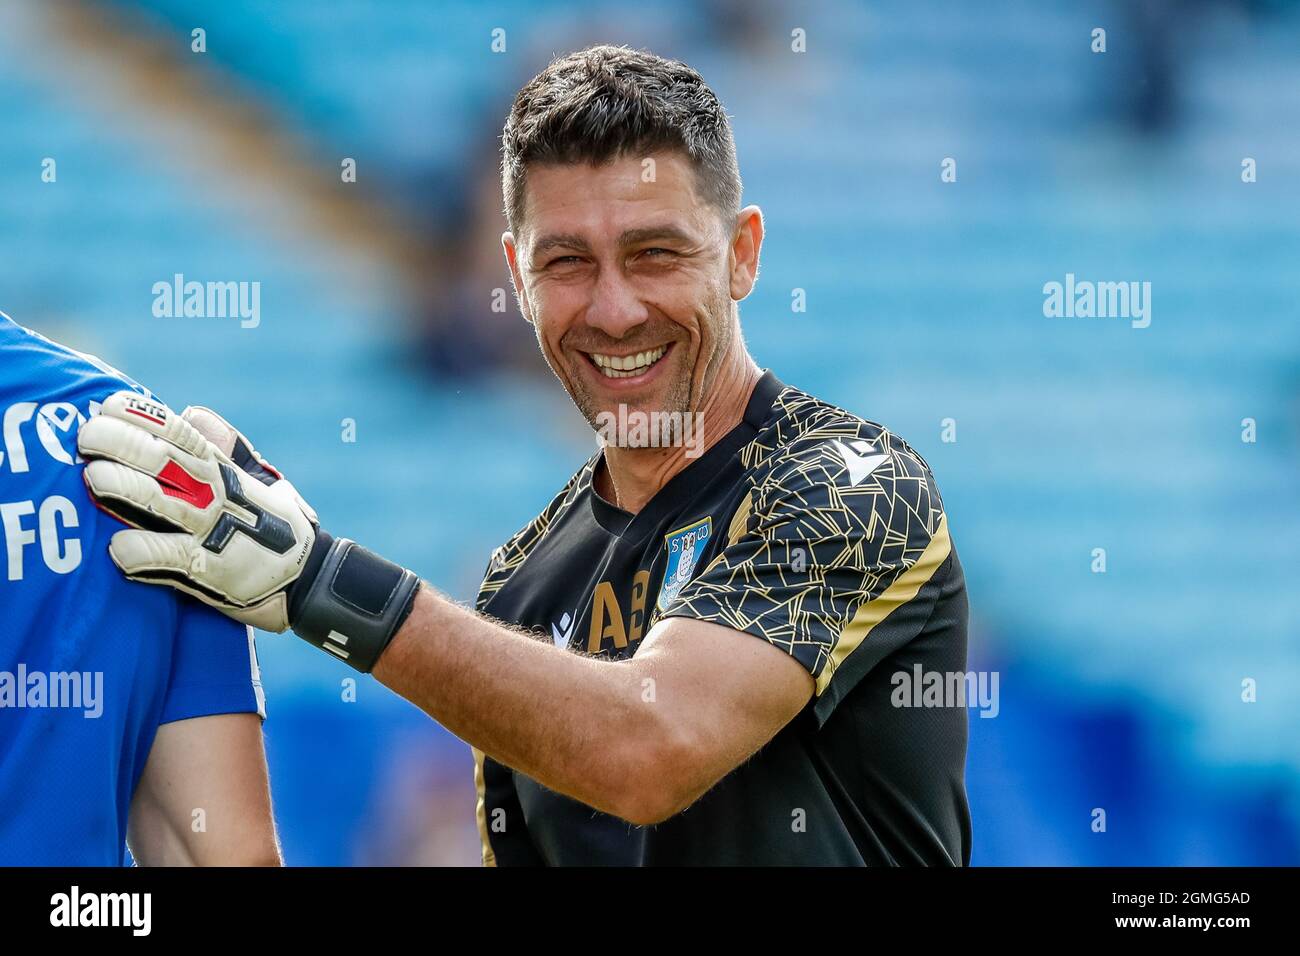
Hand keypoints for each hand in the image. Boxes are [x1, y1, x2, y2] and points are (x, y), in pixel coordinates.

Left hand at [78, 392, 419, 669]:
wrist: (307, 580)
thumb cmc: (277, 526)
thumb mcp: (261, 478)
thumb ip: (225, 446)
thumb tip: (191, 411)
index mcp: (223, 470)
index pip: (178, 432)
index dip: (142, 415)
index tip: (109, 404)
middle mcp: (215, 494)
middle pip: (160, 459)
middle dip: (119, 442)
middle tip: (86, 436)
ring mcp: (210, 531)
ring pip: (159, 501)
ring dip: (124, 487)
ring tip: (94, 477)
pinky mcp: (207, 571)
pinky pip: (166, 558)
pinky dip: (139, 551)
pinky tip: (117, 548)